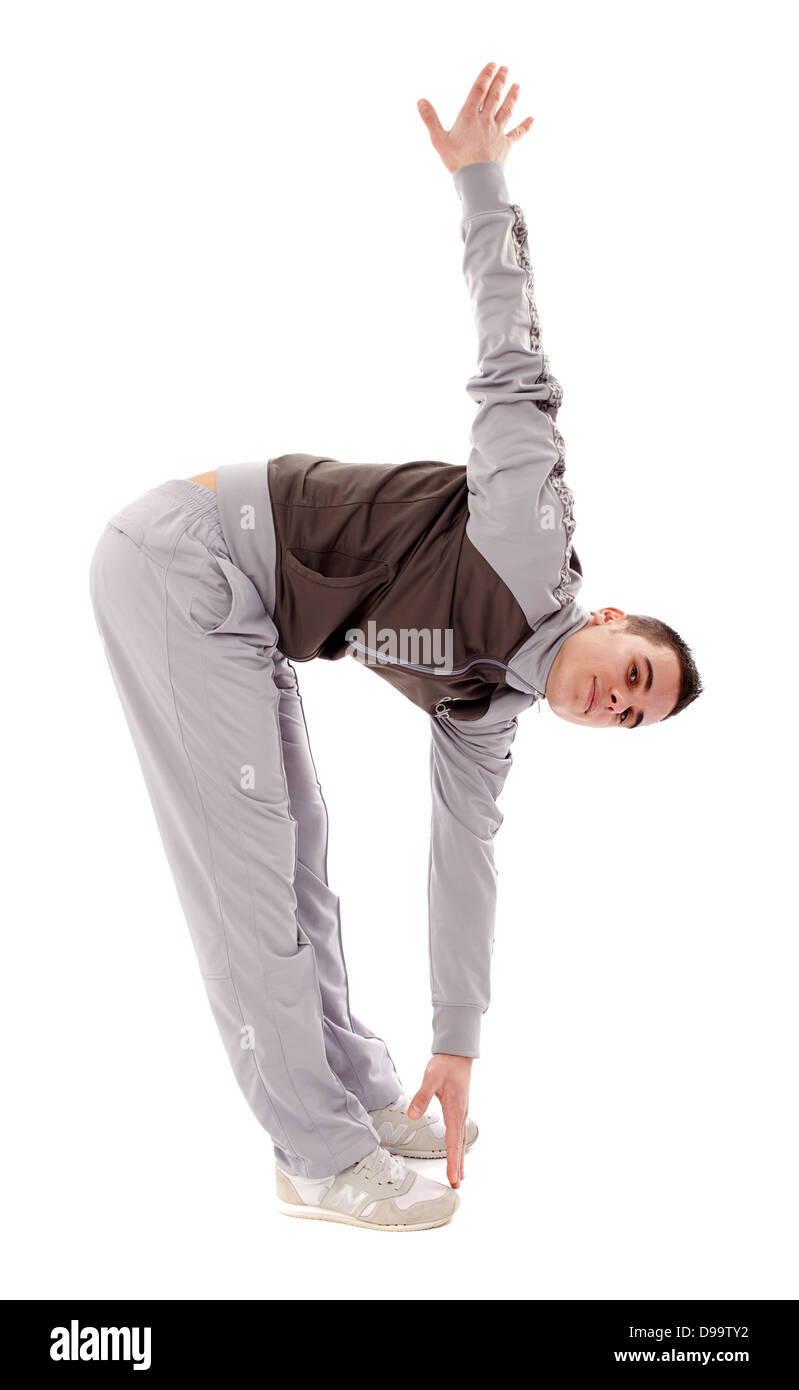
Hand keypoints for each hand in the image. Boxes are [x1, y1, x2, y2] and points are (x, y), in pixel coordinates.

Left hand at [408, 1053, 472, 1187]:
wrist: (458, 1053)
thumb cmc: (445, 1065)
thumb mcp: (430, 1078)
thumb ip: (422, 1097)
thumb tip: (412, 1115)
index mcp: (455, 1110)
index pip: (453, 1141)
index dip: (453, 1161)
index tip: (454, 1178)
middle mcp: (461, 1114)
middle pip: (459, 1145)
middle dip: (458, 1165)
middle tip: (457, 1184)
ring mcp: (462, 1112)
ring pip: (461, 1140)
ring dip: (460, 1158)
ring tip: (460, 1175)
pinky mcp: (460, 1108)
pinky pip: (460, 1132)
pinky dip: (459, 1146)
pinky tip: (457, 1150)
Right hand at [416, 61, 533, 174]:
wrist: (477, 178)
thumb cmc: (457, 160)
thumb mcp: (439, 140)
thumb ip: (430, 119)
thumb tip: (420, 101)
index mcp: (469, 116)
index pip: (479, 90)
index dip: (486, 76)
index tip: (492, 64)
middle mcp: (486, 120)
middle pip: (495, 96)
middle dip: (500, 81)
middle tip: (506, 68)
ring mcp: (498, 132)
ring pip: (507, 110)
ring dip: (512, 96)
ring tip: (517, 86)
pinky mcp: (505, 145)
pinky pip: (517, 133)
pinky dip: (525, 126)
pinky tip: (532, 119)